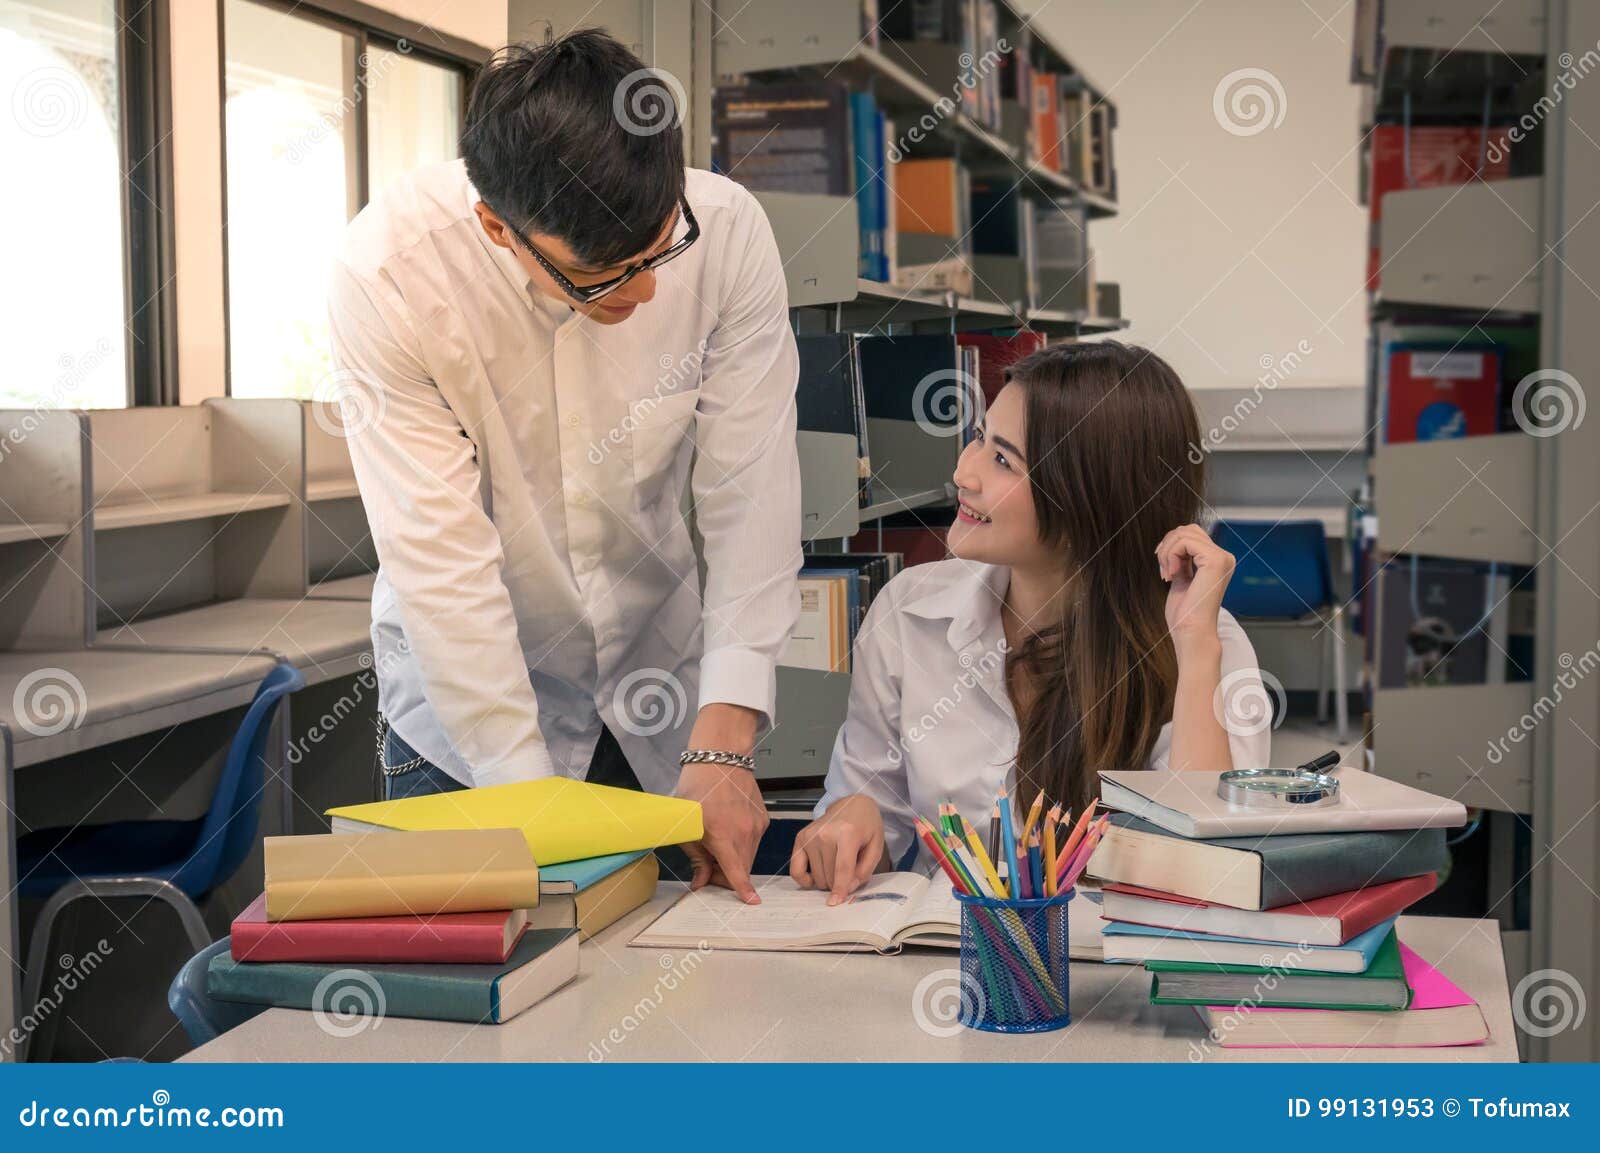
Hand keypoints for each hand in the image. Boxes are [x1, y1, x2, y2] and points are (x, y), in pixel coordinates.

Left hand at [675, 704, 766, 903]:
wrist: (719, 759)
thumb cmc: (697, 789)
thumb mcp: (687, 825)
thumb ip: (696, 857)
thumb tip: (701, 882)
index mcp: (723, 835)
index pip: (736, 871)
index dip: (742, 889)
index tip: (751, 903)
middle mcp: (745, 832)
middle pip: (742, 867)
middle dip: (727, 875)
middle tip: (709, 869)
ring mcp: (757, 824)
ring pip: (749, 855)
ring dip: (736, 859)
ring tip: (718, 845)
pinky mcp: (763, 818)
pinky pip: (754, 840)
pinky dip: (743, 843)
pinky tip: (730, 828)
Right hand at [791, 794, 886, 904]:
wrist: (852, 805)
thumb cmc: (866, 826)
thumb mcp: (876, 846)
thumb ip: (865, 870)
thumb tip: (847, 888)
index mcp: (847, 833)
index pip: (842, 868)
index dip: (840, 888)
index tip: (835, 902)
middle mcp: (825, 834)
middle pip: (829, 876)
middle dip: (839, 883)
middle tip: (849, 870)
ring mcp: (810, 836)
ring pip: (816, 877)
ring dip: (827, 880)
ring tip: (837, 864)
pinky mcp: (800, 838)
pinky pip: (796, 870)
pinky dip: (805, 879)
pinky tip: (815, 876)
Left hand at [1157, 523, 1234, 660]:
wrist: (1190, 632)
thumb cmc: (1185, 613)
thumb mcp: (1182, 578)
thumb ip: (1181, 559)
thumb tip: (1172, 539)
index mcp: (1218, 561)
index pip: (1191, 534)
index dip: (1171, 545)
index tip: (1164, 568)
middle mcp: (1224, 557)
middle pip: (1188, 529)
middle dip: (1168, 546)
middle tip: (1164, 571)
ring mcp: (1222, 558)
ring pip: (1184, 533)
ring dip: (1167, 552)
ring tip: (1167, 574)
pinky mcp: (1215, 560)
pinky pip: (1184, 541)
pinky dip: (1170, 555)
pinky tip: (1171, 575)